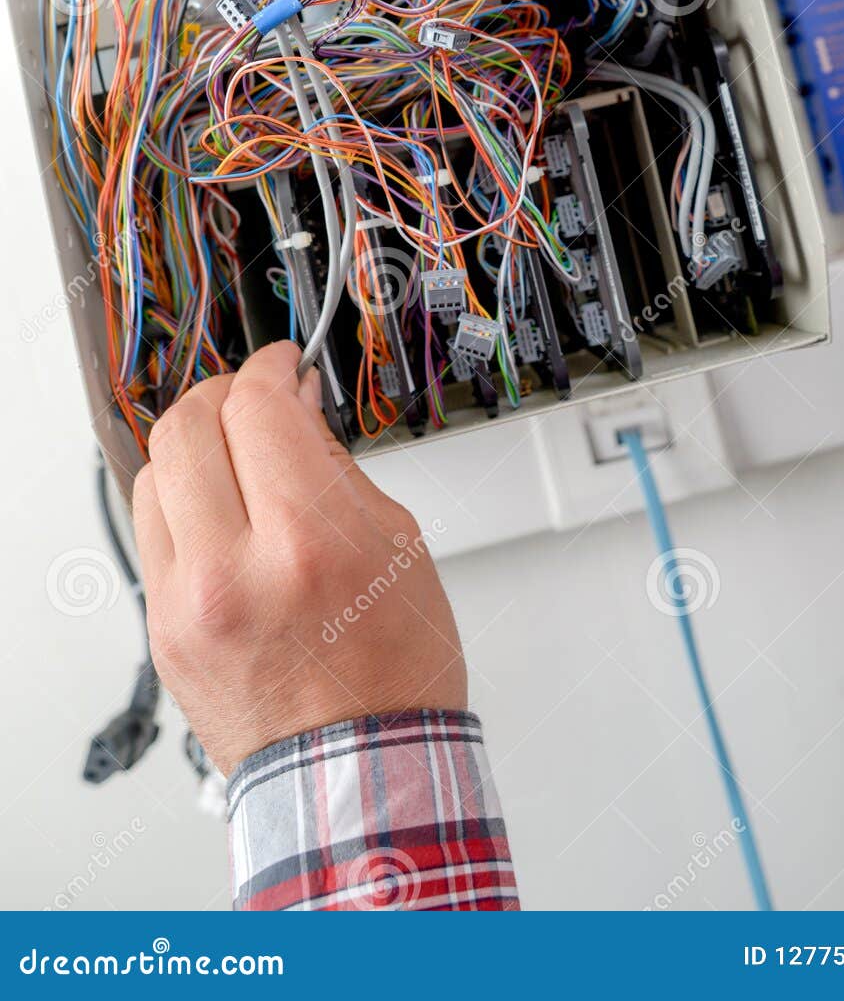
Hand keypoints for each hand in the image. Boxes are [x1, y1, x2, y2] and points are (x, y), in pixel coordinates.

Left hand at [132, 341, 464, 775]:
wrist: (359, 772)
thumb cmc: (395, 672)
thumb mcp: (397, 543)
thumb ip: (334, 466)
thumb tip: (295, 410)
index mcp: (306, 541)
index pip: (257, 407)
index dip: (272, 368)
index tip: (284, 365)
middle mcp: (232, 570)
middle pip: (186, 425)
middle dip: (225, 395)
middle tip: (255, 400)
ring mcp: (185, 604)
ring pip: (154, 473)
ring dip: (196, 447)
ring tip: (235, 458)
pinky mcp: (161, 630)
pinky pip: (152, 533)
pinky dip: (185, 504)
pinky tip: (222, 512)